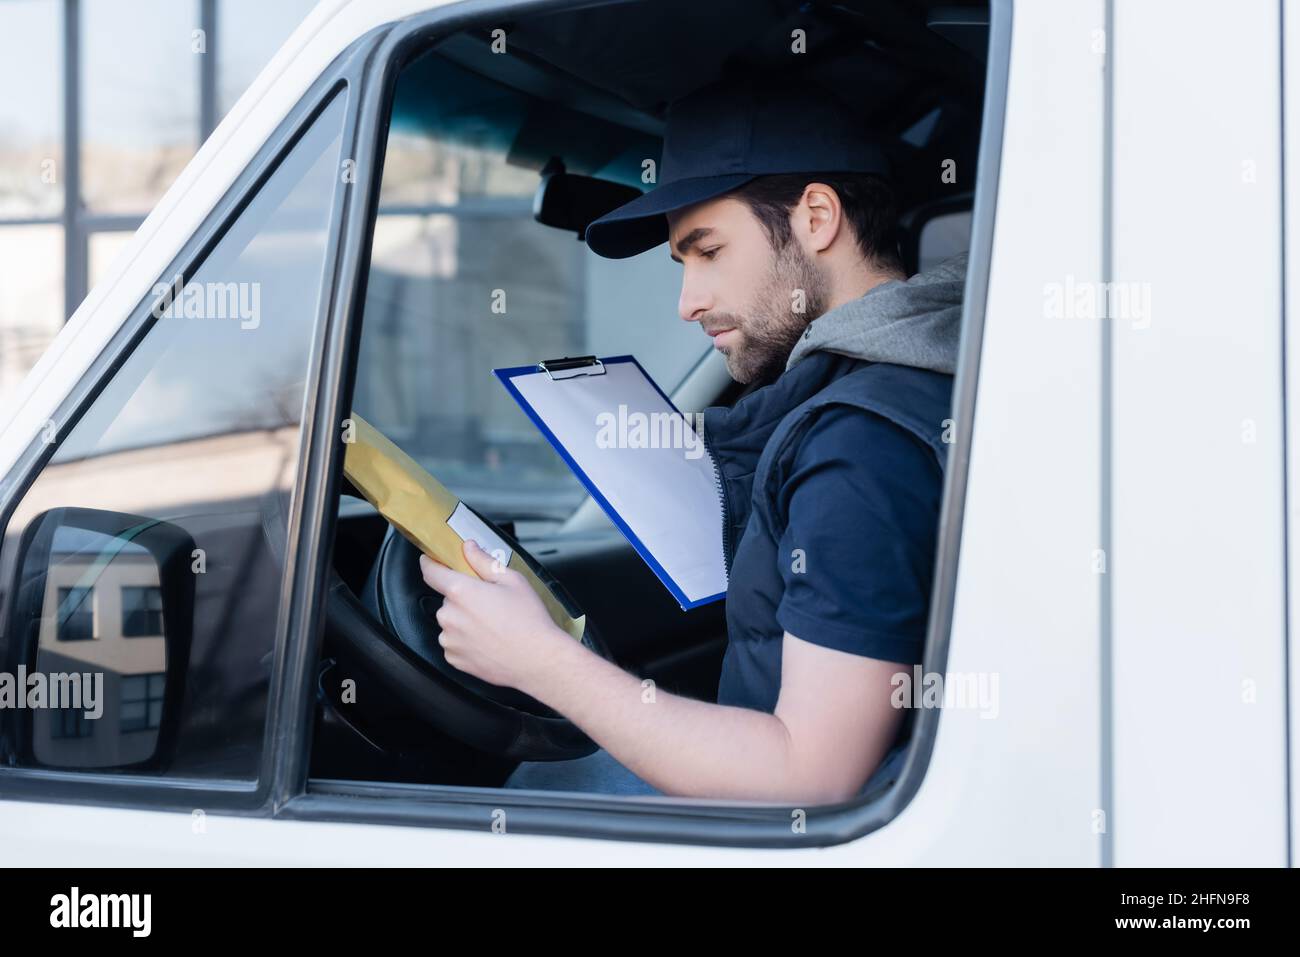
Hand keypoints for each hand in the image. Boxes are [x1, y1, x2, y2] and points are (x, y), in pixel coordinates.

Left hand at [418, 539, 565, 691]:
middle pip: (447, 598)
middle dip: (464, 597)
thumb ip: (484, 562)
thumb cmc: (528, 621)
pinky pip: (454, 642)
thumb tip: (469, 549)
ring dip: (464, 620)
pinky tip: (488, 640)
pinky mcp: (454, 659)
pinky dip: (466, 640)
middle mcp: (449, 616)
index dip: (430, 563)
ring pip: (451, 621)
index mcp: (461, 592)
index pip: (431, 572)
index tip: (430, 561)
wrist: (538, 660)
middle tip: (489, 602)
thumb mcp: (512, 580)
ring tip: (492, 625)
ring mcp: (450, 640)